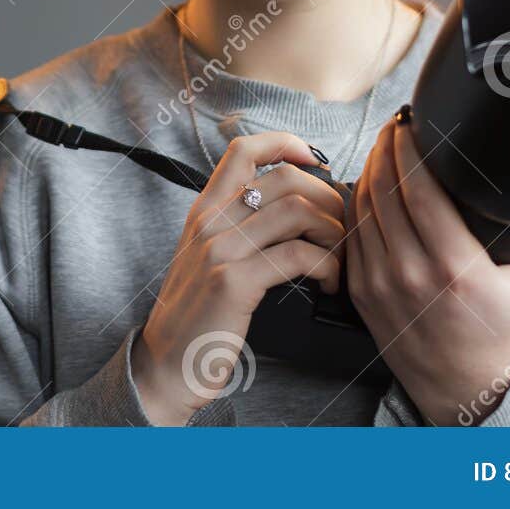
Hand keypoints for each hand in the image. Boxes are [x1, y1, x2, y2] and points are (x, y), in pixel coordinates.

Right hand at [131, 130, 346, 424]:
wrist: (166, 366)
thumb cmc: (198, 317)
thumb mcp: (208, 258)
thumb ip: (238, 228)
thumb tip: (293, 209)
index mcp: (204, 210)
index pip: (244, 149)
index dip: (286, 142)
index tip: (315, 159)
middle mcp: (210, 222)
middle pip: (285, 178)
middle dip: (329, 198)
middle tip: (343, 229)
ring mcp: (220, 249)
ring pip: (297, 211)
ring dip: (334, 233)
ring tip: (340, 258)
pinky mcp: (234, 282)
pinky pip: (297, 255)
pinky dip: (327, 266)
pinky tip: (329, 282)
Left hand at [345, 110, 509, 425]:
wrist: (463, 390)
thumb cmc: (505, 335)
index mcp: (456, 270)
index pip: (418, 192)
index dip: (408, 150)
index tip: (410, 122)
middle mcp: (411, 276)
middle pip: (385, 191)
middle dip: (386, 149)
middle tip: (397, 124)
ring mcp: (380, 284)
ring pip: (363, 208)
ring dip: (370, 170)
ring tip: (384, 145)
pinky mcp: (361, 292)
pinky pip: (352, 233)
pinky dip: (358, 202)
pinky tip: (369, 182)